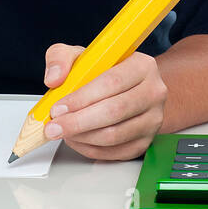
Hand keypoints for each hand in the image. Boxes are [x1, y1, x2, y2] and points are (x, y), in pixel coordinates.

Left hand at [41, 43, 167, 160]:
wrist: (129, 90)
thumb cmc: (105, 73)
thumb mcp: (82, 56)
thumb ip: (61, 58)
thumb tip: (54, 78)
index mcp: (142, 65)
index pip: (112, 82)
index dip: (82, 98)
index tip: (58, 108)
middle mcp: (154, 92)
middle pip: (115, 111)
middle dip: (78, 123)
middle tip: (54, 127)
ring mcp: (153, 119)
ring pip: (114, 135)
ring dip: (82, 137)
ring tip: (64, 132)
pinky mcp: (146, 141)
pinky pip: (115, 152)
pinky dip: (91, 150)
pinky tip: (78, 140)